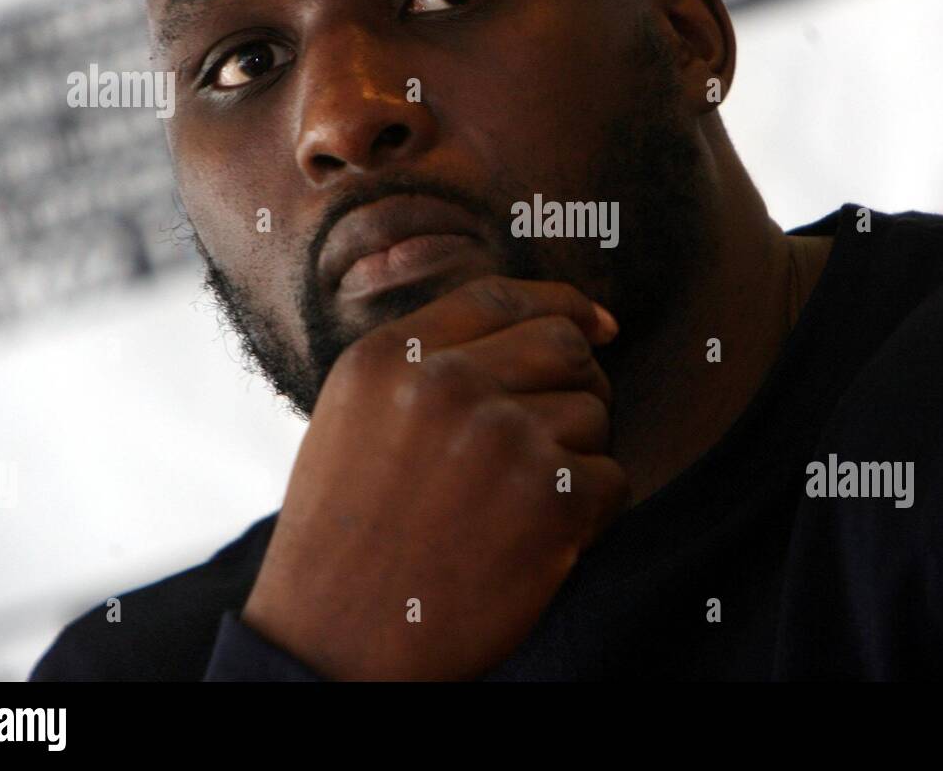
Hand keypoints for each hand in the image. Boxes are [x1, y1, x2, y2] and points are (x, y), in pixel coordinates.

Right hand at [240, 275, 629, 679]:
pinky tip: (537, 542)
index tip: (600, 325)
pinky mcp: (547, 499)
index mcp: (391, 358)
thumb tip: (548, 328)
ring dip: (575, 459)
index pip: (499, 295)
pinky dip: (589, 513)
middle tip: (556, 438)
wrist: (332, 648)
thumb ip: (430, 365)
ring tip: (514, 508)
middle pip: (563, 345)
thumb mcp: (356, 420)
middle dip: (579, 384)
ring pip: (593, 414)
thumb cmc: (347, 538)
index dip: (562, 304)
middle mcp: (446, 383)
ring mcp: (501, 437)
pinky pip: (611, 478)